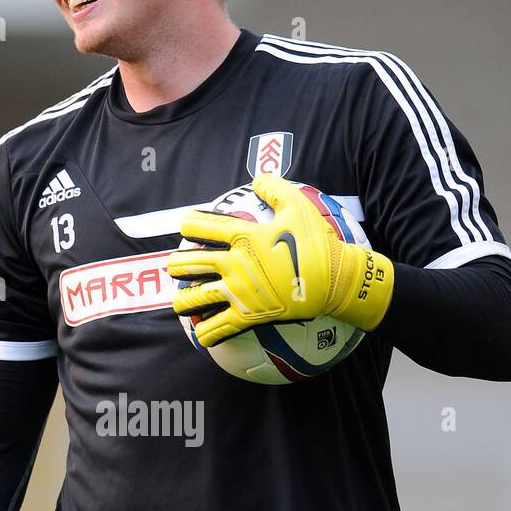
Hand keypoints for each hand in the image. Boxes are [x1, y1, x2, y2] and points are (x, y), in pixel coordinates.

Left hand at [167, 174, 393, 347]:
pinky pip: (217, 329)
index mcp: (242, 235)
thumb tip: (257, 178)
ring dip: (184, 301)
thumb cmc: (317, 242)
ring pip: (195, 299)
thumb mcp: (298, 205)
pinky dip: (205, 332)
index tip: (188, 227)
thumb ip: (274, 188)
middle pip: (188, 264)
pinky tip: (201, 332)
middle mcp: (234, 264)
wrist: (335, 280)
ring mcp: (239, 292)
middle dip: (177, 265)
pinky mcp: (248, 316)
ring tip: (182, 301)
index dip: (188, 225)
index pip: (199, 226)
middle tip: (175, 266)